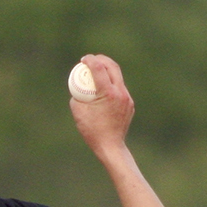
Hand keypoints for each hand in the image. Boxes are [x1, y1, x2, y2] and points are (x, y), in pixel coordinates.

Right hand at [70, 53, 167, 206]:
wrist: (111, 147)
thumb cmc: (93, 131)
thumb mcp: (78, 112)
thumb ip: (76, 96)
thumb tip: (77, 87)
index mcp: (108, 92)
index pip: (99, 68)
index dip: (90, 60)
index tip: (84, 59)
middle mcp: (120, 92)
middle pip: (112, 67)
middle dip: (101, 59)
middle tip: (92, 60)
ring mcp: (127, 98)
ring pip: (118, 77)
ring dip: (107, 71)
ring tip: (97, 72)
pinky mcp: (130, 105)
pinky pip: (120, 89)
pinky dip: (111, 85)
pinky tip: (104, 89)